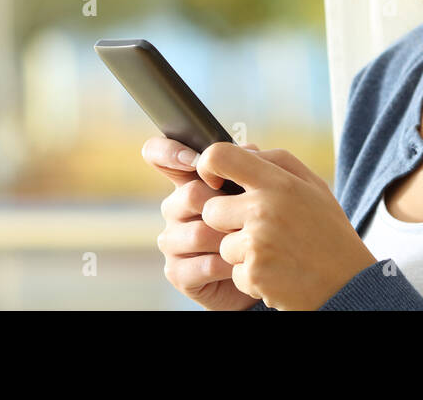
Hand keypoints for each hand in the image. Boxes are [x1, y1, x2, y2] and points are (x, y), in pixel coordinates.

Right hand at [141, 136, 261, 310]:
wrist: (265, 272)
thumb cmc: (259, 224)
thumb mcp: (257, 191)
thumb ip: (249, 166)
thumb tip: (247, 149)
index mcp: (188, 181)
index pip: (158, 153)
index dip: (168, 151)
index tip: (194, 159)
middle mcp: (174, 209)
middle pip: (190, 194)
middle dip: (225, 205)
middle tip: (251, 216)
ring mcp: (172, 241)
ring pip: (197, 233)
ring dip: (231, 240)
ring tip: (253, 244)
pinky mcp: (177, 273)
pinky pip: (202, 265)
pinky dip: (228, 265)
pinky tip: (242, 266)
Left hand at [194, 142, 378, 309]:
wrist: (349, 282)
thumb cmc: (328, 231)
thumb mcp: (312, 186)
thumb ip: (276, 162)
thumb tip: (241, 149)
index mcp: (278, 182)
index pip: (220, 156)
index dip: (207, 166)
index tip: (213, 180)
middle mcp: (264, 209)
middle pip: (210, 208)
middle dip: (225, 220)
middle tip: (255, 228)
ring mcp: (257, 243)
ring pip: (222, 244)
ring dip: (240, 252)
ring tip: (274, 252)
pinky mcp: (254, 274)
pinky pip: (233, 272)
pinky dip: (251, 276)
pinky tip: (276, 272)